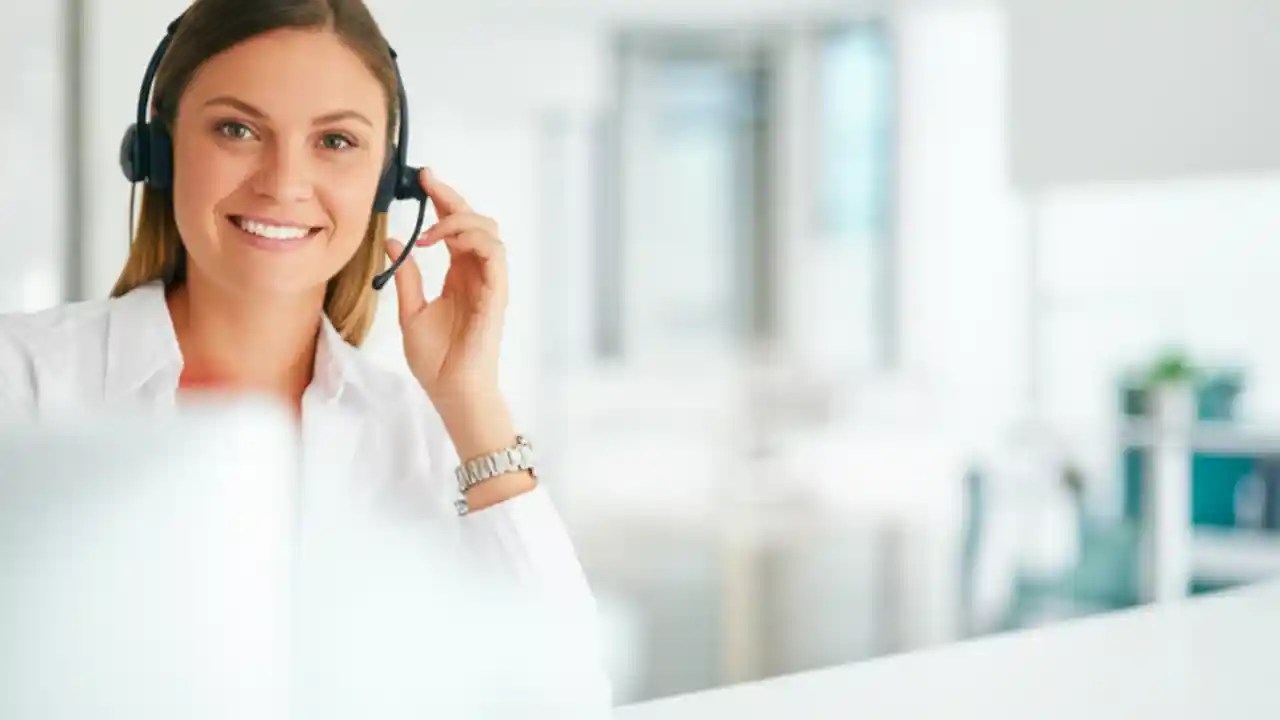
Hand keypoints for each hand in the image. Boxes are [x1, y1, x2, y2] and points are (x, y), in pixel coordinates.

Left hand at [384, 168, 507, 412]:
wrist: (451, 390)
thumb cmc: (436, 360)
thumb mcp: (410, 311)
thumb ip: (406, 276)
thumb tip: (392, 241)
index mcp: (460, 275)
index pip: (455, 228)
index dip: (442, 201)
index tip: (421, 179)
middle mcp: (477, 273)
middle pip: (475, 221)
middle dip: (451, 197)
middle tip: (425, 181)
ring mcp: (490, 283)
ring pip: (488, 231)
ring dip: (459, 220)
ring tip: (429, 231)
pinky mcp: (496, 294)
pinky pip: (494, 254)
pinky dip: (472, 240)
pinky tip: (443, 242)